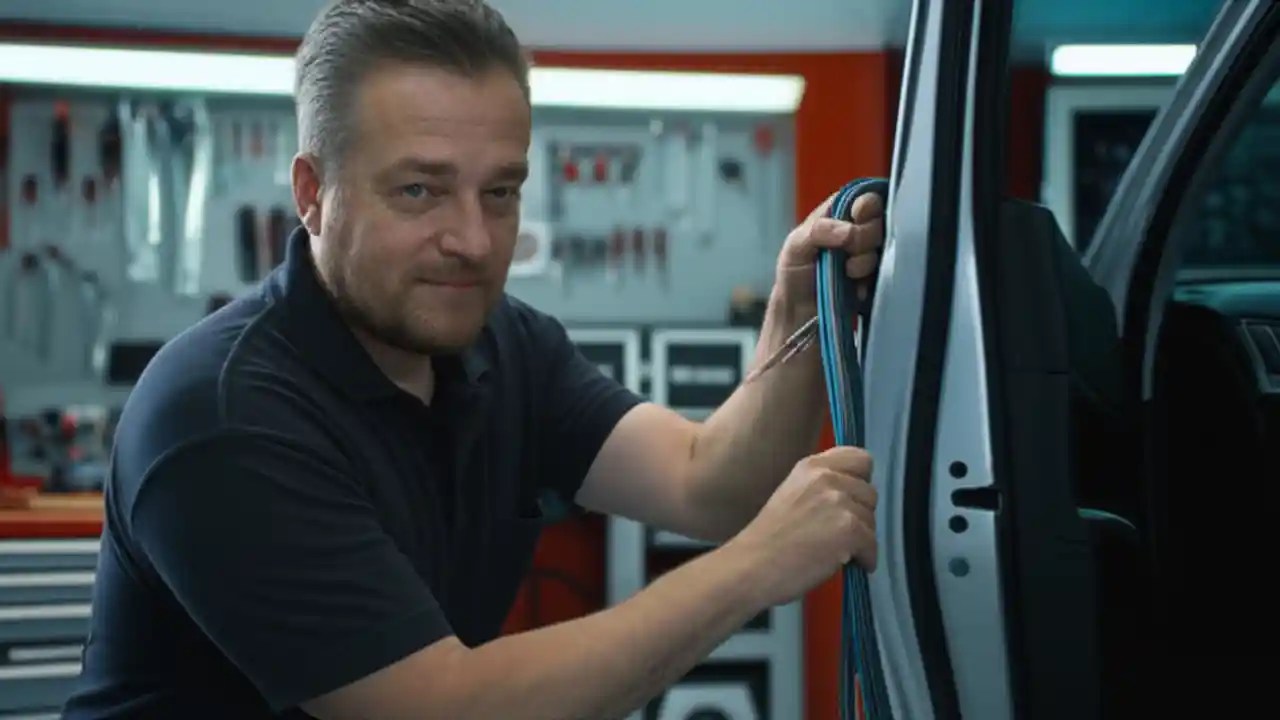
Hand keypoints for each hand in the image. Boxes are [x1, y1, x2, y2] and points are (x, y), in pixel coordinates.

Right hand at [728, 446, 877, 606]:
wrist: (751, 565)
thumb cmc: (767, 538)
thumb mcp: (792, 494)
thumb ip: (820, 487)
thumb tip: (852, 499)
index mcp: (811, 466)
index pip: (860, 458)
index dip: (860, 481)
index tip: (850, 499)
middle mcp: (828, 477)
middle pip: (870, 493)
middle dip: (860, 514)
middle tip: (839, 533)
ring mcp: (840, 502)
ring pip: (872, 521)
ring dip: (861, 539)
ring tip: (836, 551)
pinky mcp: (850, 529)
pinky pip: (873, 546)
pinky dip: (864, 559)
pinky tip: (844, 564)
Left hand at [773, 191, 884, 308]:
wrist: (801, 314)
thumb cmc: (795, 274)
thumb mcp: (796, 246)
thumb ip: (818, 230)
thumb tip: (850, 230)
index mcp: (839, 214)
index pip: (866, 198)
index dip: (866, 205)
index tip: (857, 215)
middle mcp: (858, 231)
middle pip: (880, 222)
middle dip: (864, 238)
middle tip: (847, 251)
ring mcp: (869, 255)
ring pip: (884, 249)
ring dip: (865, 262)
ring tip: (846, 273)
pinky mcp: (877, 279)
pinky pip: (886, 274)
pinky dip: (870, 281)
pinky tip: (855, 287)